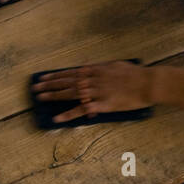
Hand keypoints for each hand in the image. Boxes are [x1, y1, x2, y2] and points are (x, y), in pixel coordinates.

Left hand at [32, 61, 154, 122]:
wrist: (148, 83)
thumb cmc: (136, 74)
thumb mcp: (117, 65)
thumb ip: (102, 67)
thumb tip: (91, 67)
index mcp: (96, 69)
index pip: (71, 72)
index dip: (56, 75)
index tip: (43, 77)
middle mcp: (93, 79)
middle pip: (66, 82)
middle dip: (49, 85)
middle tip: (35, 88)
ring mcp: (96, 92)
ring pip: (70, 94)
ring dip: (53, 96)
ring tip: (40, 98)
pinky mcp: (102, 104)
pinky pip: (81, 110)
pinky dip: (68, 114)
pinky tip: (57, 118)